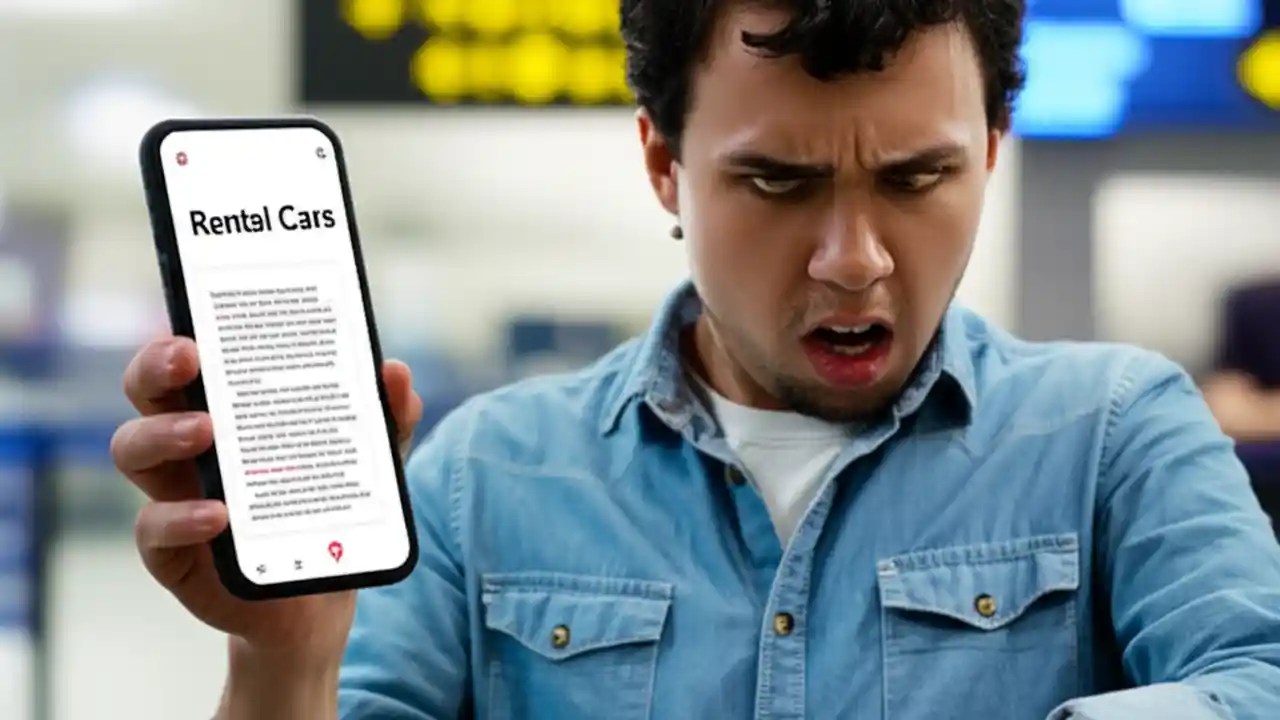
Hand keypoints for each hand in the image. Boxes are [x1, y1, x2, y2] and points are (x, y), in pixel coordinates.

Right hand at [110, 335, 422, 661]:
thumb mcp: (367, 462)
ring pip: (134, 450)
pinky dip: (182, 518)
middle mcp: (189, 445)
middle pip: (148, 392)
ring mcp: (174, 495)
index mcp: (228, 409)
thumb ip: (386, 419)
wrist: (321, 596)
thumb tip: (396, 374)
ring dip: (164, 434)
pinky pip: (155, 530)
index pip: (189, 359)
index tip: (199, 320)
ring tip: (206, 432)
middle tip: (190, 359)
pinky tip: (218, 515)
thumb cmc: (328, 508)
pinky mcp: (171, 552)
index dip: (181, 334)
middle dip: (156, 366)